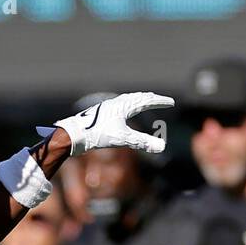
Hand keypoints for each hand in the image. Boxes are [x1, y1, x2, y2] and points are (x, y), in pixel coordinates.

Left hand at [40, 92, 173, 157]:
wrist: (74, 134)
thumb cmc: (97, 135)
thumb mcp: (123, 139)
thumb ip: (143, 142)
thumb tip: (161, 147)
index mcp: (124, 105)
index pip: (147, 101)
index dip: (160, 102)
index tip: (171, 103)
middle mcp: (116, 103)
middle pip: (137, 97)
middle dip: (150, 99)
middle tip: (158, 100)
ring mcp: (106, 107)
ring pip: (126, 100)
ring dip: (137, 100)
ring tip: (141, 102)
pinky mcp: (99, 113)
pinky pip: (118, 105)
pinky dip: (126, 106)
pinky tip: (120, 112)